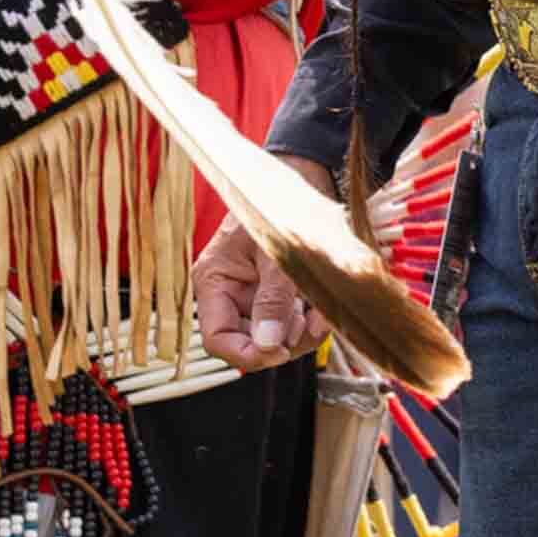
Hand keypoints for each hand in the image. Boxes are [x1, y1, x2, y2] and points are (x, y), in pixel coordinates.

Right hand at [195, 192, 320, 370]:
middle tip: (311, 326)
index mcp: (214, 281)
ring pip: (276, 340)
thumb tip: (268, 344)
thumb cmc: (280, 206)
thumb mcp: (275, 252)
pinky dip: (310, 323)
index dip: (246, 353)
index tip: (279, 352)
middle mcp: (230, 295)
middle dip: (283, 342)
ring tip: (321, 310)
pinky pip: (292, 326)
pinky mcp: (278, 298)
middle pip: (249, 343)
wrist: (301, 183)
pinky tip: (322, 308)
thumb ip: (272, 298)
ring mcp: (255, 298)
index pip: (217, 338)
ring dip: (302, 333)